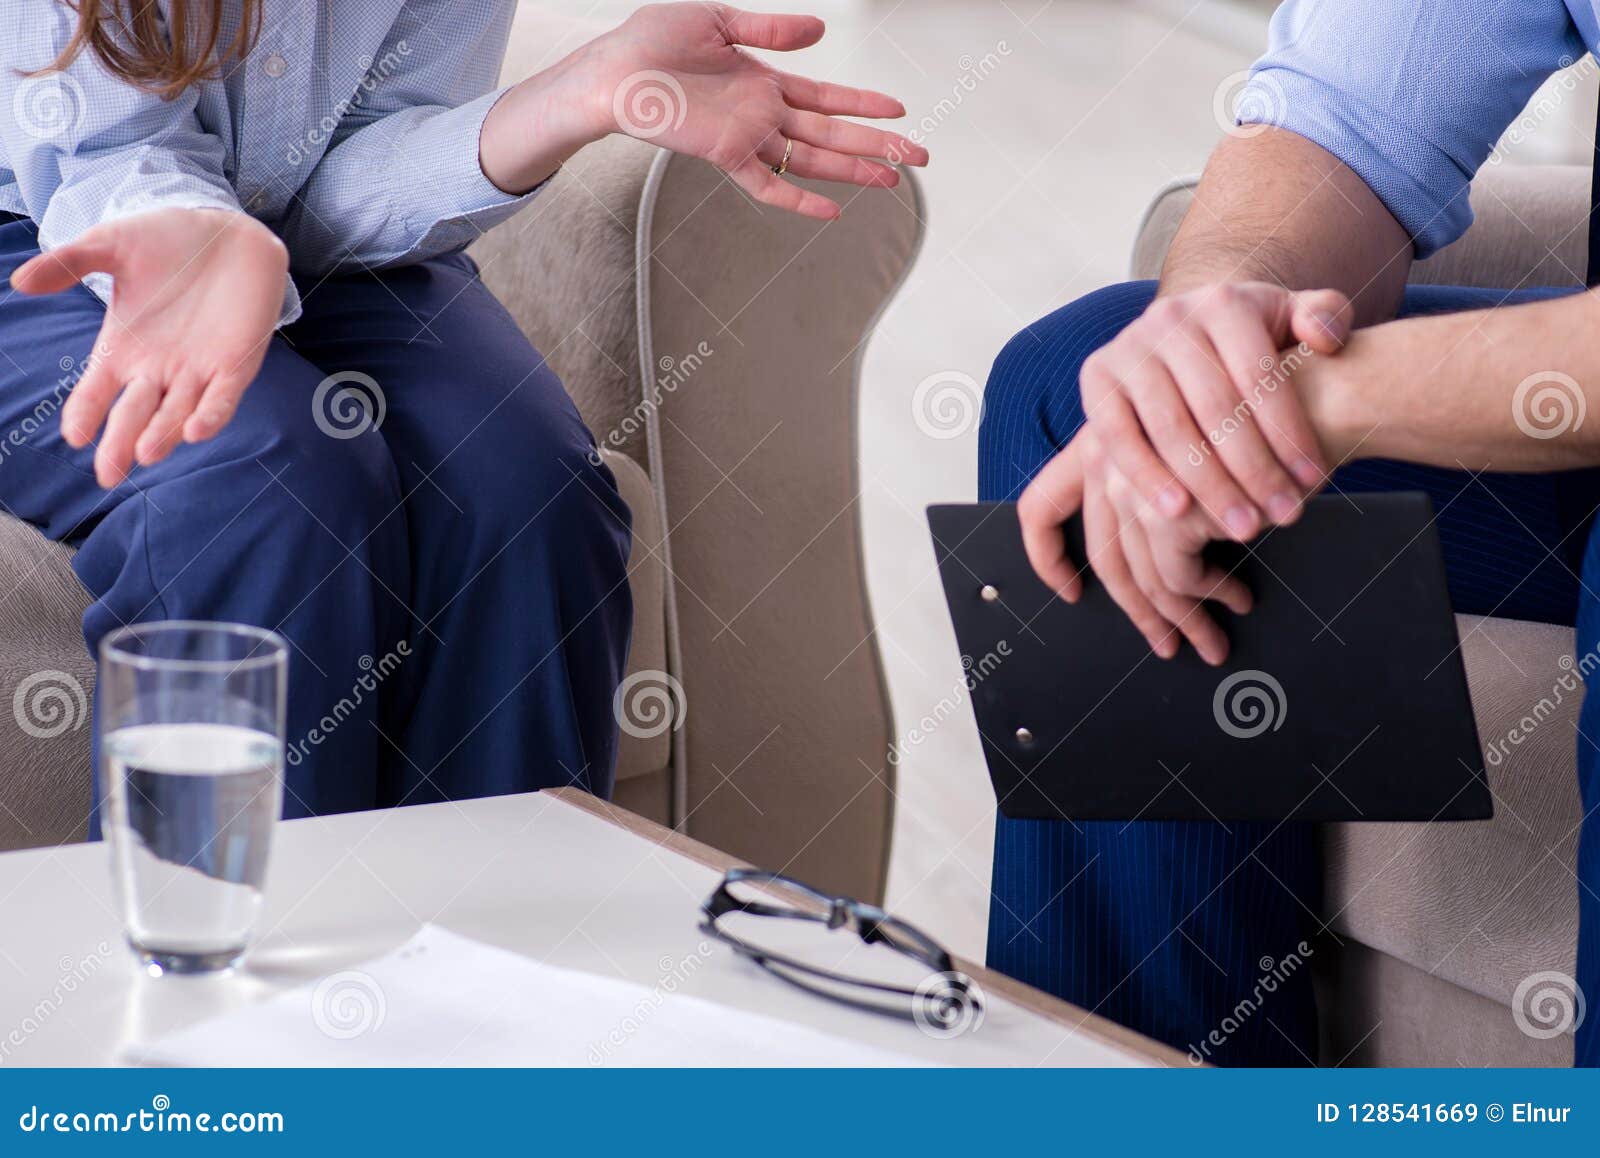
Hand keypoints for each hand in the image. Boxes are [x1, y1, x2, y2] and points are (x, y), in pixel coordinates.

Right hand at [10, 207, 287, 487]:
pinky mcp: (237, 363)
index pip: (98, 391)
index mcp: (123, 348)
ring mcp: (198, 369)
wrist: (226, 230)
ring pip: (178, 413)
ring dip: (163, 434)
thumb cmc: (166, 241)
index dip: (86, 413)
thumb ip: (69, 264)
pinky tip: (196, 430)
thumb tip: (21, 280)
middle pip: (135, 415)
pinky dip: (211, 414)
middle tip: (107, 474)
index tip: (74, 435)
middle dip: (120, 443)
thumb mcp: (111, 246)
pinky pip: (223, 397)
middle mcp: (159, 368)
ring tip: (144, 454)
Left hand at [577, 3, 925, 217]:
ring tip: (893, 180)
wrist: (613, 70)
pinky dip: (800, 199)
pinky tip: (832, 212)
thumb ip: (771, 28)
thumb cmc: (651, 41)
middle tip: (918, 157)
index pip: (824, 97)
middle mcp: (761, 114)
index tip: (899, 112)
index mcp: (762, 82)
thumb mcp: (719, 18)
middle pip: (831, 134)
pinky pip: (768, 185)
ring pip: (812, 159)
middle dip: (876, 145)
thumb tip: (821, 31)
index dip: (863, 105)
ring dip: (854, 170)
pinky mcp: (726, 154)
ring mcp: (747, 137)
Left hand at [1020, 427, 1251, 664]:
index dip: (1046, 557)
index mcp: (1101, 444)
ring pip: (1146, 576)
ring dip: (1186, 618)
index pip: (1042, 506)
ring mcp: (1134, 486)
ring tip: (1214, 641)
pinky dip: (1211, 595)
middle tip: (1172, 646)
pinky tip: (1238, 599)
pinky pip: (1181, 577)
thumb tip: (1159, 578)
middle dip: (1144, 613)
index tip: (1068, 592)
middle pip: (1107, 558)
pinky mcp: (1170, 511)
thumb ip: (1164, 497)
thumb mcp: (1199, 458)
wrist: (1312, 398)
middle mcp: (1105, 462)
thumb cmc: (1261, 425)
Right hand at [1078, 281, 1351, 538]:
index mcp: (1222, 302)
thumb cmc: (1250, 341)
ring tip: (1244, 527)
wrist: (1185, 332)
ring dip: (1209, 485)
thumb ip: (1324, 314)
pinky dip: (1147, 477)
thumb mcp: (1291, 316)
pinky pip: (1118, 436)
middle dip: (1255, 469)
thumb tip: (1324, 337)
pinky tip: (1179, 513)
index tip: (1313, 479)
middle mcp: (1169, 318)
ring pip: (1170, 428)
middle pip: (1216, 407)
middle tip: (1284, 515)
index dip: (1288, 431)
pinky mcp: (1096, 379)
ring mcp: (1127, 349)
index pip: (1258, 375)